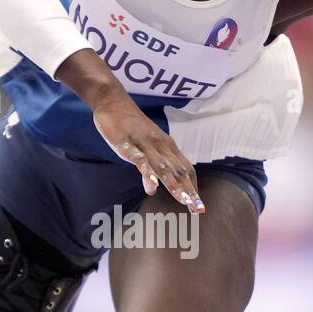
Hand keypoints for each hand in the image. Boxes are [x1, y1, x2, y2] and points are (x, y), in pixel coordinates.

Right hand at [93, 96, 204, 212]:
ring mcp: (145, 145)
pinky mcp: (128, 145)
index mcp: (167, 147)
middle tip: (199, 209)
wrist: (113, 102)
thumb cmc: (130, 126)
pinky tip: (152, 186)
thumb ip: (151, 165)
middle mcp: (161, 146)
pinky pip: (140, 160)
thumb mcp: (146, 146)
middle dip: (189, 192)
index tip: (198, 207)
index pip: (185, 170)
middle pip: (178, 172)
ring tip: (184, 202)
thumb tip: (155, 186)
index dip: (193, 188)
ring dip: (174, 185)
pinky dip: (147, 173)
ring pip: (163, 168)